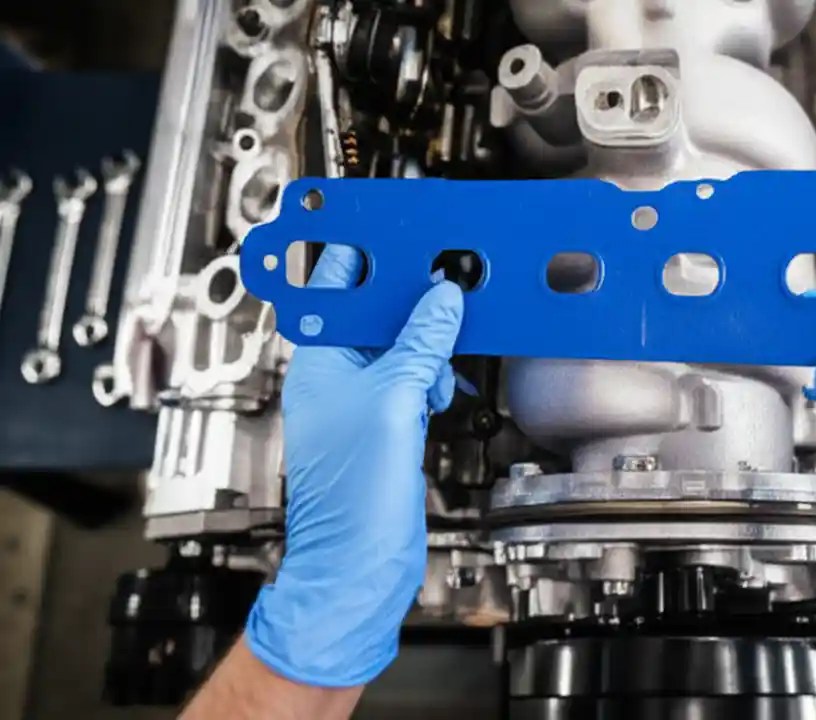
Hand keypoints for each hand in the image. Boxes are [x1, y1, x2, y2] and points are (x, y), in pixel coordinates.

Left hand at [245, 246, 462, 686]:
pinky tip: (438, 395)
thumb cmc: (352, 499)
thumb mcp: (393, 401)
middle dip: (411, 306)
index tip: (391, 223)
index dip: (361, 251)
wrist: (358, 565)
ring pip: (400, 346)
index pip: (334, 286)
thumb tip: (442, 299)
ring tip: (435, 374)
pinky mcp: (386, 426)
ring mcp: (361, 402)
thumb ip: (418, 343)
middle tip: (443, 292)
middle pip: (375, 312)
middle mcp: (335, 377)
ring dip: (426, 350)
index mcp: (318, 361)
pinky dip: (430, 380)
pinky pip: (411, 380)